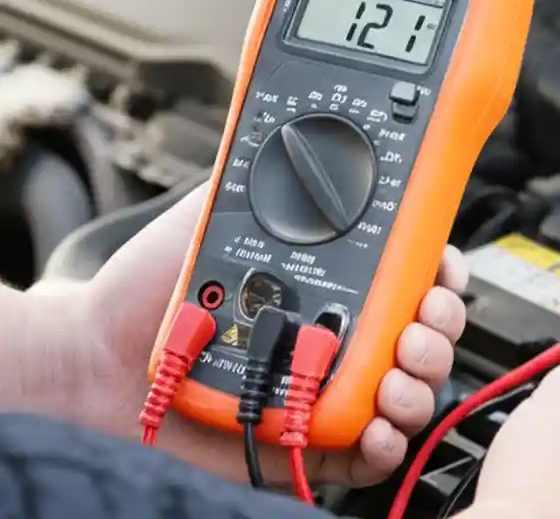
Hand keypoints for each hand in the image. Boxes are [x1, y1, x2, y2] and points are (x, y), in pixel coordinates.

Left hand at [58, 183, 468, 485]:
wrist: (92, 364)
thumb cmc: (145, 291)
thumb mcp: (219, 210)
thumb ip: (274, 179)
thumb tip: (312, 131)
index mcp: (335, 279)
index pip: (414, 275)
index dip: (441, 274)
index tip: (438, 270)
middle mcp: (342, 333)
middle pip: (428, 334)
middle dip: (442, 328)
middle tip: (419, 323)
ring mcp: (329, 388)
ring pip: (412, 392)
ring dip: (421, 382)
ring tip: (393, 375)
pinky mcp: (310, 443)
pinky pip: (372, 453)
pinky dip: (388, 443)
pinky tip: (375, 422)